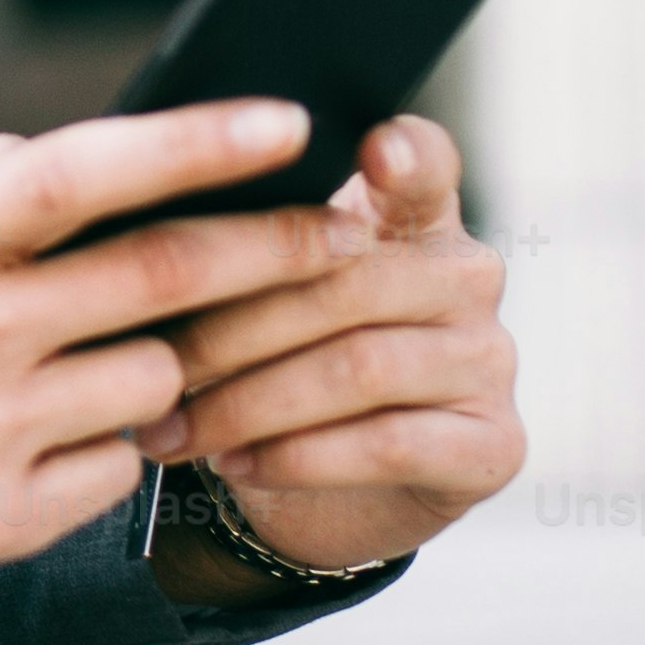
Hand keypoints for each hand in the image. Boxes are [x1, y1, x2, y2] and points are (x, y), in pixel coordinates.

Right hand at [0, 103, 355, 613]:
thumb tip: (97, 153)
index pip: (81, 172)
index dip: (194, 143)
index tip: (285, 120)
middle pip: (164, 277)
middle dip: (273, 247)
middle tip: (337, 233)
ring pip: (159, 379)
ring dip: (166, 363)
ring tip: (102, 362)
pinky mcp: (2, 522)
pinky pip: (122, 467)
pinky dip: (113, 444)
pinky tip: (50, 438)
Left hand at [134, 115, 521, 585]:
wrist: (319, 496)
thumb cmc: (275, 369)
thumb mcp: (255, 300)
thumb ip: (241, 249)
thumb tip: (152, 233)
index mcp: (414, 218)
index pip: (424, 166)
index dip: (405, 155)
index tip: (373, 148)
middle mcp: (466, 276)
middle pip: (349, 282)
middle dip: (232, 330)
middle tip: (153, 366)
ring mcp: (489, 360)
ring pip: (361, 367)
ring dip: (249, 403)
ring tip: (175, 429)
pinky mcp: (492, 445)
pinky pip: (390, 443)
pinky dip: (297, 457)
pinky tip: (237, 464)